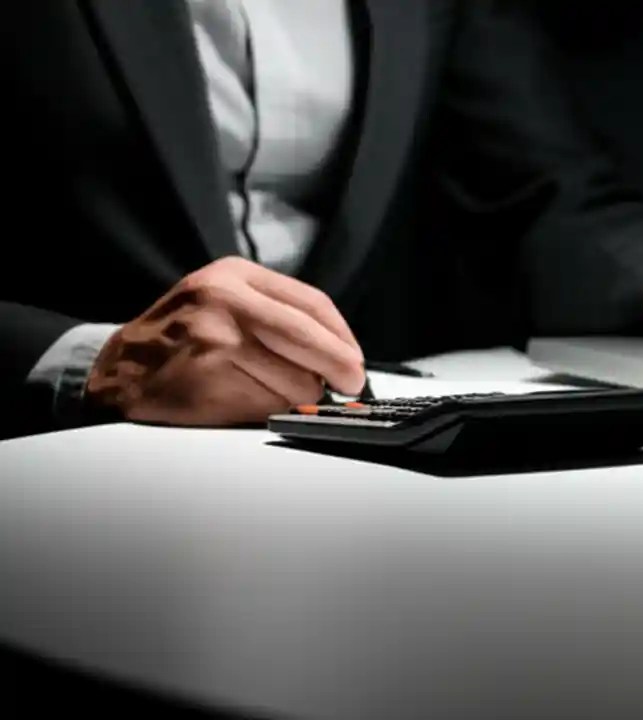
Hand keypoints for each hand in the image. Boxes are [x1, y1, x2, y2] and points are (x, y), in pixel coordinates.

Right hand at [86, 257, 364, 426]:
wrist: (116, 370)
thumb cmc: (181, 338)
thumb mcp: (222, 299)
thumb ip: (276, 313)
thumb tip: (342, 352)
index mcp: (234, 275)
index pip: (312, 304)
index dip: (342, 337)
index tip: (355, 360)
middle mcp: (224, 301)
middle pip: (309, 339)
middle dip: (340, 368)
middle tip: (351, 384)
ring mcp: (214, 341)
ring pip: (295, 380)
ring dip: (299, 395)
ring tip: (269, 389)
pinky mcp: (208, 381)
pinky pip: (269, 405)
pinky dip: (273, 411)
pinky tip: (249, 401)